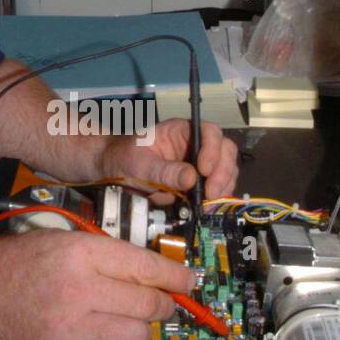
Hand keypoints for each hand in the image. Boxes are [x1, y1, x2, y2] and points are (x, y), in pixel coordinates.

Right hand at [0, 228, 194, 339]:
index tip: (189, 284)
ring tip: (122, 323)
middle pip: (149, 304)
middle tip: (155, 305)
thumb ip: (108, 255)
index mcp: (83, 252)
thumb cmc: (19, 263)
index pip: (147, 267)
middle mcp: (80, 288)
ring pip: (136, 336)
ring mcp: (70, 325)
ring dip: (137, 331)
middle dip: (161, 306)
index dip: (176, 278)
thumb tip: (157, 274)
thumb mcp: (64, 241)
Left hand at [98, 118, 238, 202]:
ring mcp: (200, 165)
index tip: (204, 170)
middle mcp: (196, 145)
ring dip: (222, 187)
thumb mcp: (140, 165)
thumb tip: (192, 179)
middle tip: (211, 194)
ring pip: (226, 171)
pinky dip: (216, 199)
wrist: (113, 174)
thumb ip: (164, 171)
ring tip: (208, 204)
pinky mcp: (199, 184)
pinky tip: (208, 208)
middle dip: (222, 173)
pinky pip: (217, 189)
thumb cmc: (124, 160)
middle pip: (225, 151)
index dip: (212, 149)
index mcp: (182, 131)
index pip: (209, 132)